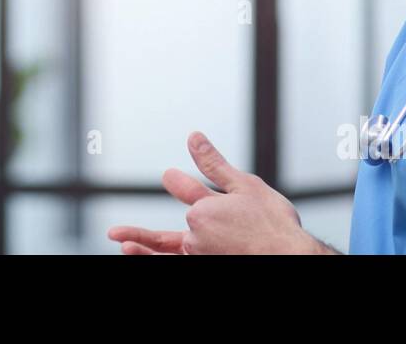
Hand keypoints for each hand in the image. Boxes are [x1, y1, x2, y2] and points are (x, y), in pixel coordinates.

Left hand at [108, 131, 326, 254]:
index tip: (169, 177)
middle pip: (168, 237)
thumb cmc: (273, 224)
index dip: (177, 182)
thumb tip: (193, 138)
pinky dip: (162, 259)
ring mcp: (202, 257)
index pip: (186, 194)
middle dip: (138, 234)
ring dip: (148, 251)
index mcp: (203, 212)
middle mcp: (196, 238)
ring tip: (126, 247)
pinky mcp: (209, 267)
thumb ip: (213, 165)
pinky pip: (181, 264)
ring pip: (177, 254)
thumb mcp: (244, 186)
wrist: (290, 256)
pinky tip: (150, 254)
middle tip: (116, 234)